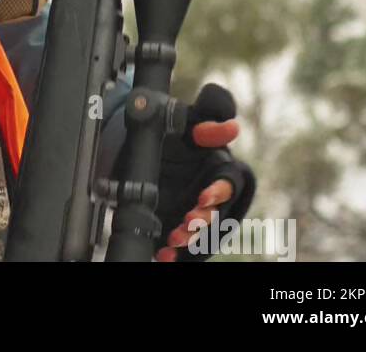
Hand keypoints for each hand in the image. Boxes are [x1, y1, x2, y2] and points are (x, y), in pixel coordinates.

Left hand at [151, 84, 255, 261]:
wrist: (133, 147)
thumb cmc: (172, 129)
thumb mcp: (187, 114)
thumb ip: (211, 111)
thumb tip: (231, 126)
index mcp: (219, 165)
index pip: (232, 180)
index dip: (221, 190)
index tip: (203, 197)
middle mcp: (212, 191)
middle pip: (219, 211)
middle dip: (207, 219)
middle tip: (190, 220)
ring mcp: (196, 211)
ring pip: (204, 231)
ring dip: (192, 236)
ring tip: (175, 237)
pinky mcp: (180, 226)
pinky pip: (185, 246)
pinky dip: (176, 254)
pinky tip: (163, 254)